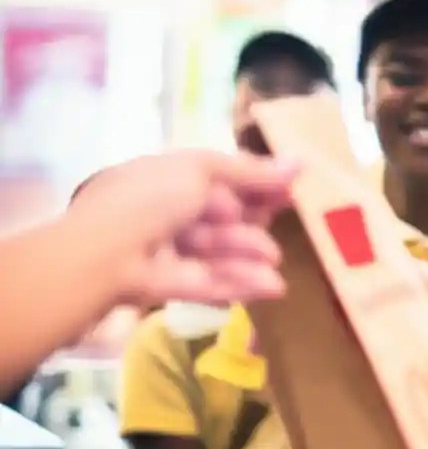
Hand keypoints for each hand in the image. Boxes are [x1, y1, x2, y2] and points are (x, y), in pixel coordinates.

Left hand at [71, 150, 298, 307]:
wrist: (103, 254)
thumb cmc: (150, 199)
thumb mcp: (203, 171)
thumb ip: (252, 172)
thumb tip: (303, 161)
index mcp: (165, 177)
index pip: (218, 178)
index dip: (254, 183)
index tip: (289, 190)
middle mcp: (164, 212)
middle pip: (221, 217)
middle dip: (253, 219)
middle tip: (284, 219)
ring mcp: (166, 251)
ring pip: (218, 251)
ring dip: (249, 253)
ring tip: (274, 259)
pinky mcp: (169, 286)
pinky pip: (210, 282)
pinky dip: (240, 283)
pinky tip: (272, 287)